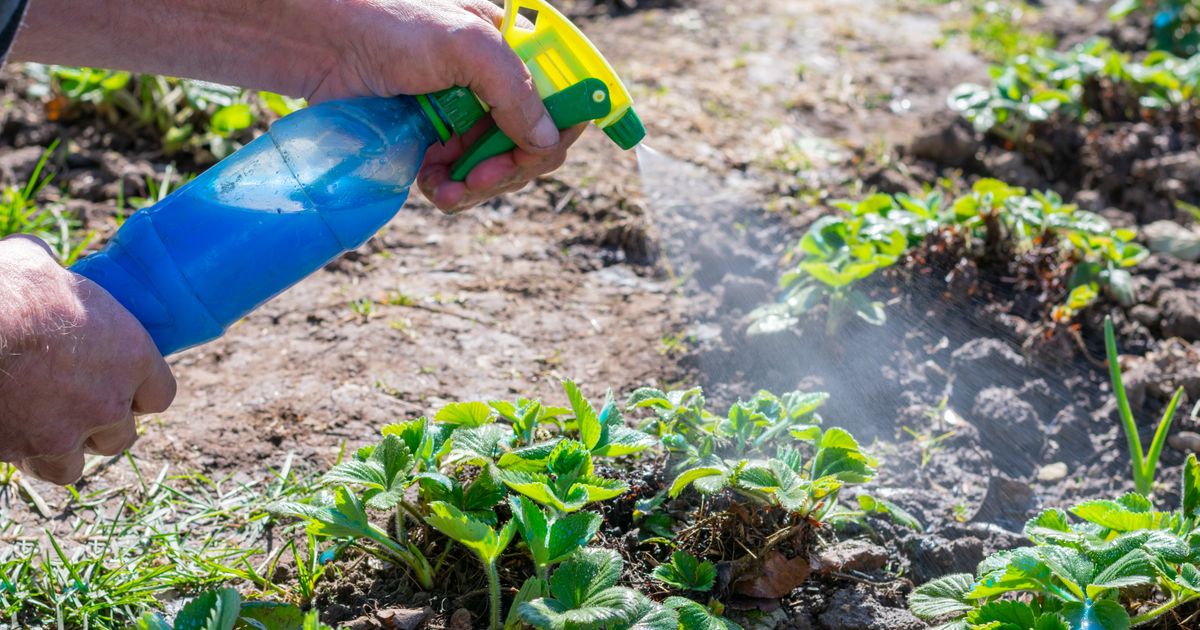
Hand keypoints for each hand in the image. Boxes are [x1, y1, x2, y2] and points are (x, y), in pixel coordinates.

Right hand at [0, 236, 175, 484]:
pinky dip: (26, 456)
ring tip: (40, 427)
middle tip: (73, 406)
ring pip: (76, 464)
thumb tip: (39, 261)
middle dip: (100, 426)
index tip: (121, 384)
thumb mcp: (39, 263)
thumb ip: (56, 275)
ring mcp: (66, 432)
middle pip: (121, 436)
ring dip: (62, 449)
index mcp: (131, 356)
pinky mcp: (24, 451)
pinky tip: (12, 435)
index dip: (140, 392)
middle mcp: (109, 402)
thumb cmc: (11, 287)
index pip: (160, 394)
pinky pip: (35, 467)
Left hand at [309, 0, 584, 211]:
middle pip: (534, 142)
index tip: (532, 154)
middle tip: (478, 179)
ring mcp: (466, 113)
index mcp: (514, 48)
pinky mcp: (435, 140)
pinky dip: (452, 190)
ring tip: (444, 190)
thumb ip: (514, 90)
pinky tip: (430, 185)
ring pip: (499, 167)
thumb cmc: (389, 26)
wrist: (316, 42)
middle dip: (510, 168)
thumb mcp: (465, 45)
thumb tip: (547, 142)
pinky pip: (462, 178)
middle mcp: (496, 82)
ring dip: (478, 187)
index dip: (559, 130)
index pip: (565, 97)